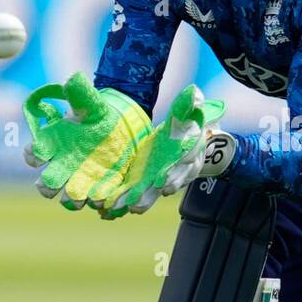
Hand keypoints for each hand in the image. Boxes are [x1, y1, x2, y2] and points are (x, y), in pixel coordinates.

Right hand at [23, 73, 152, 210]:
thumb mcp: (90, 102)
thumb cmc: (97, 114)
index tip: (40, 153)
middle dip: (50, 187)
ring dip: (74, 200)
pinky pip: (95, 202)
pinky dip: (99, 204)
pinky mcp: (101, 189)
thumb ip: (79, 94)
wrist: (121, 126)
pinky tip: (106, 201)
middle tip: (58, 184)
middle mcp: (61, 168)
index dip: (33, 156)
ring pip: (69, 200)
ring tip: (85, 196)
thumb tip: (72, 79)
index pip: (33, 156)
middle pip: (46, 186)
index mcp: (51, 147)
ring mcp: (80, 182)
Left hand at [96, 86, 231, 218]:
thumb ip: (188, 104)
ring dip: (134, 202)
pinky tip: (107, 209)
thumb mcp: (188, 113)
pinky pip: (135, 195)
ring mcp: (159, 180)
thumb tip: (193, 92)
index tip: (163, 183)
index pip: (181, 167)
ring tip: (117, 208)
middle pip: (162, 187)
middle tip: (135, 205)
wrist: (187, 142)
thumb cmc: (187, 126)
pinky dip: (123, 202)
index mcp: (188, 155)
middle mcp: (175, 172)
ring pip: (147, 194)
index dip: (173, 176)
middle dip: (148, 196)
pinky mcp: (145, 183)